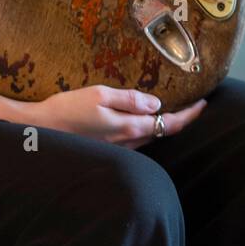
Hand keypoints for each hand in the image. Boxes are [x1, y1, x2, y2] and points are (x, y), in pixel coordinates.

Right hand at [34, 84, 207, 147]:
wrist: (40, 132)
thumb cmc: (67, 110)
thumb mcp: (98, 95)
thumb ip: (129, 98)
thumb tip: (156, 103)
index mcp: (129, 128)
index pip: (168, 123)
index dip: (189, 115)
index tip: (204, 104)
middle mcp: (127, 143)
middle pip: (161, 131)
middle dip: (177, 119)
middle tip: (191, 103)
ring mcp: (117, 150)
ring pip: (147, 136)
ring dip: (160, 123)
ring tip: (169, 108)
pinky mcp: (107, 150)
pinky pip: (133, 139)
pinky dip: (143, 127)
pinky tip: (138, 118)